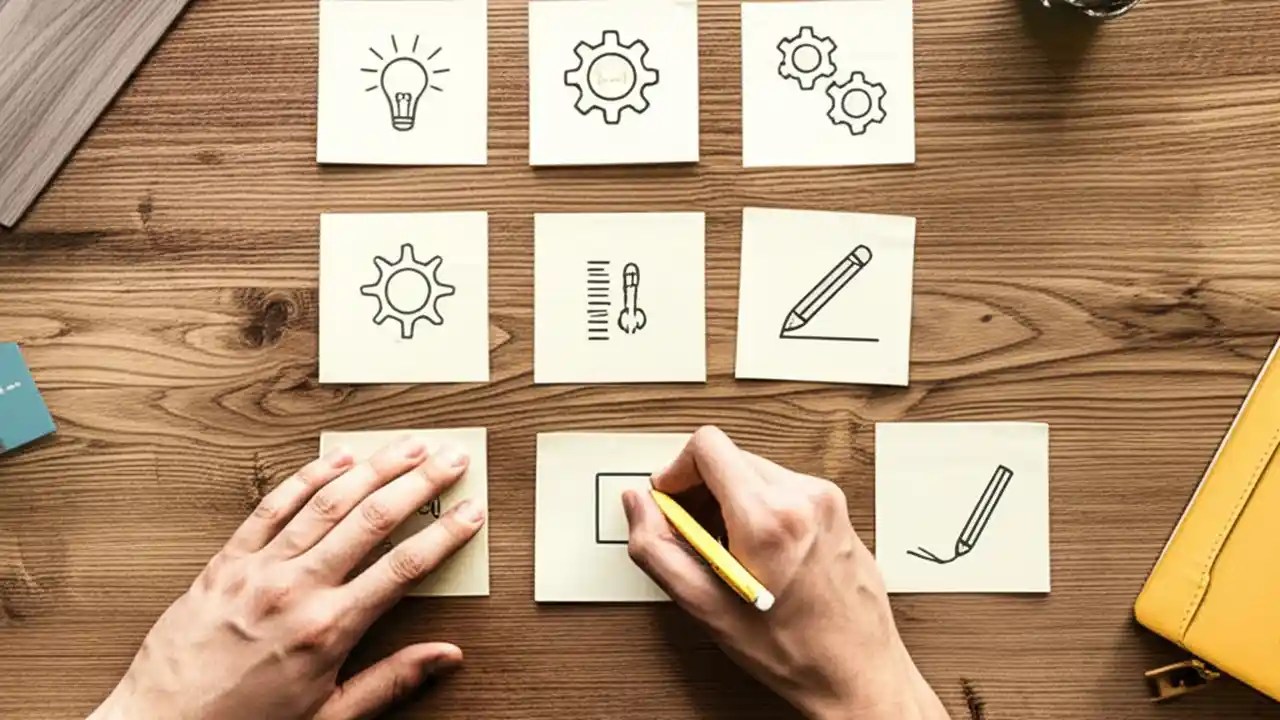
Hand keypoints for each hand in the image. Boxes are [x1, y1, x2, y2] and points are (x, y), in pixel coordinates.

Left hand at [89, 437, 486, 719]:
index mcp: (328, 629)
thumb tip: (447, 656)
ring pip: (328, 501)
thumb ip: (391, 681)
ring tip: (408, 445)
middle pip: (373, 519)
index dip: (445, 534)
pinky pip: (273, 506)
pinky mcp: (227, 561)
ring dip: (374, 467)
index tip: (471, 512)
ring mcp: (260, 568)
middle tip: (452, 458)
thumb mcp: (329, 717)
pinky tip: (336, 460)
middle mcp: (296, 589)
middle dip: (420, 483)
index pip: (404, 567)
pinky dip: (308, 478)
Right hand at [623, 427, 948, 719]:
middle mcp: (803, 497)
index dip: (675, 470)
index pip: (707, 445)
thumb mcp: (707, 608)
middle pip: (728, 456)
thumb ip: (658, 549)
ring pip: (753, 470)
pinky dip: (757, 506)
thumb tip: (638, 506)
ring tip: (726, 549)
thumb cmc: (792, 650)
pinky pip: (781, 486)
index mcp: (768, 517)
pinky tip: (755, 551)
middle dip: (699, 489)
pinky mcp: (835, 508)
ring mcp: (825, 500)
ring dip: (728, 499)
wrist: (857, 672)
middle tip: (693, 534)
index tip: (668, 499)